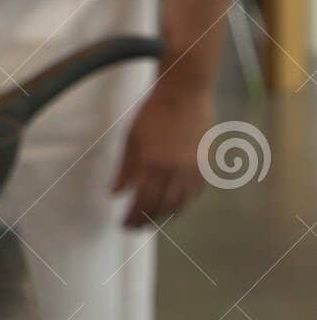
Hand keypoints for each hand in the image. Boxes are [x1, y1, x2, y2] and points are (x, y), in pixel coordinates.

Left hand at [112, 79, 213, 228]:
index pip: (141, 204)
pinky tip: (172, 206)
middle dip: (146, 222)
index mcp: (152, 165)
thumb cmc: (154, 112)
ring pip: (179, 205)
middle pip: (160, 209)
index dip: (132, 218)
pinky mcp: (204, 166)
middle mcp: (174, 172)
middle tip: (135, 227)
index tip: (123, 225)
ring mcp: (192, 170)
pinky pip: (193, 194)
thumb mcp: (131, 138)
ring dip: (164, 217)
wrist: (185, 92)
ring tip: (152, 220)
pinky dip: (182, 204)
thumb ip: (124, 170)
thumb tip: (115, 194)